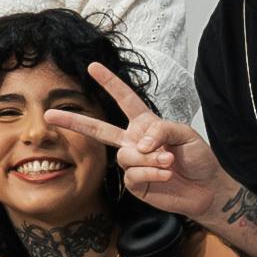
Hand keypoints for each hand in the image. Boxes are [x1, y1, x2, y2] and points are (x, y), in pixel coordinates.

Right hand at [83, 58, 229, 218]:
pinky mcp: (136, 184)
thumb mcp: (185, 134)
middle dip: (74, 121)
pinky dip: (152, 173)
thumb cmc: (199, 158)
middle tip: (49, 115)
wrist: (207, 189)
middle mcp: (134, 142)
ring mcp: (133, 164)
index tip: (93, 67)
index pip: (125, 100)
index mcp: (145, 124)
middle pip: (99, 129)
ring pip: (125, 156)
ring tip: (169, 162)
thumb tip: (139, 143)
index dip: (110, 83)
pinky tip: (166, 174)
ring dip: (150, 158)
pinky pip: (134, 174)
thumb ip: (161, 130)